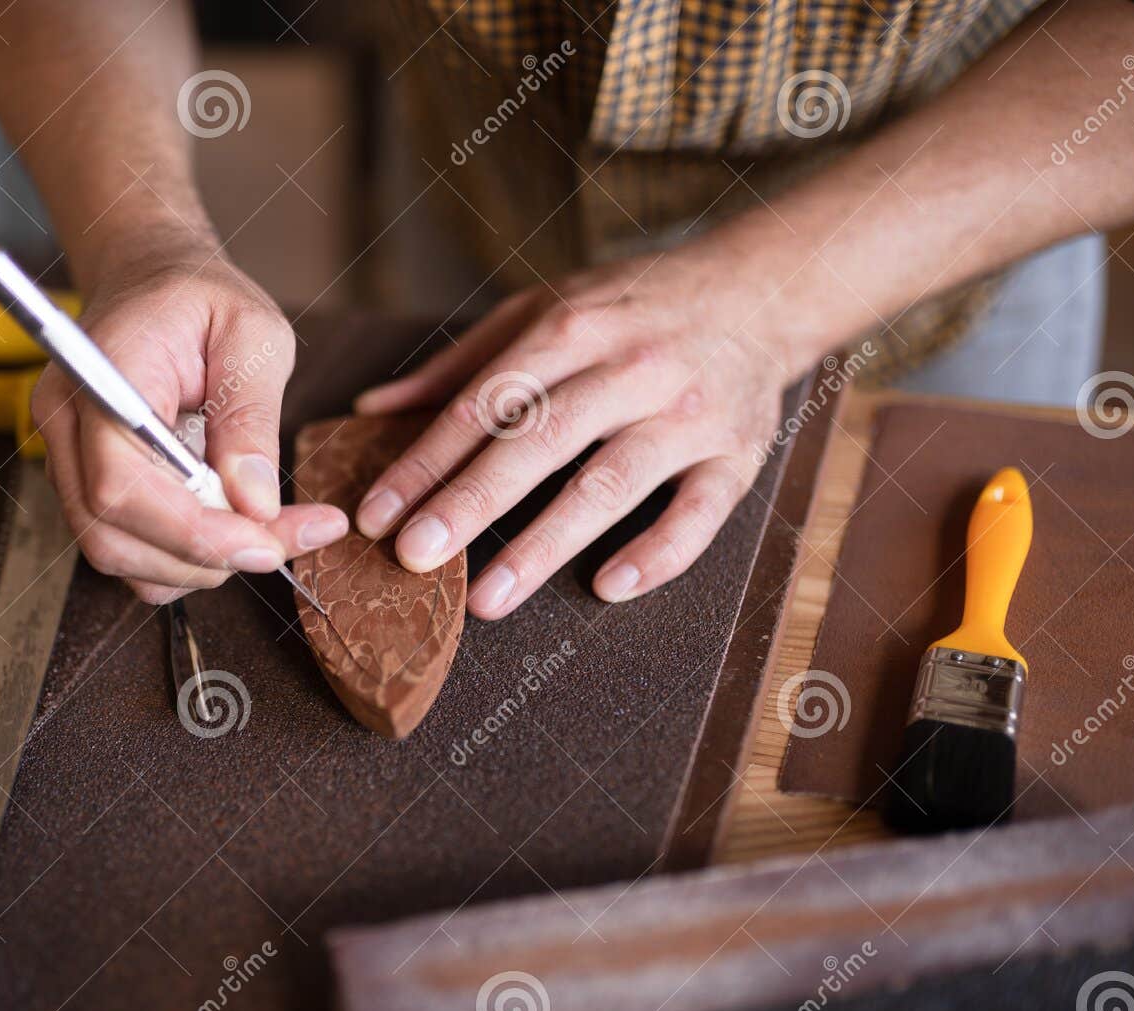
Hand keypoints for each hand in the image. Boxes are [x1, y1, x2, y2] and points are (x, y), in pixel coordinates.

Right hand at [32, 226, 347, 603]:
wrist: (151, 277)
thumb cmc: (201, 296)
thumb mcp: (253, 334)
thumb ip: (252, 416)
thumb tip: (256, 502)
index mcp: (101, 376)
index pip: (122, 486)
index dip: (192, 533)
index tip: (267, 544)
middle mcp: (66, 424)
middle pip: (112, 535)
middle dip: (204, 557)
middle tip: (283, 542)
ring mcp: (66, 458)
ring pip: (116, 553)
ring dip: (195, 564)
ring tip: (263, 531)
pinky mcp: (85, 482)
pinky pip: (124, 546)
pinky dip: (179, 558)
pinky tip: (227, 528)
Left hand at [351, 250, 792, 618]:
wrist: (761, 289)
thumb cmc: (631, 309)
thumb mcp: (543, 308)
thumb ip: (460, 363)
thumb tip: (373, 409)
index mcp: (572, 327)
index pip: (485, 403)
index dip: (426, 461)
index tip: (377, 515)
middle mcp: (630, 367)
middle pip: (539, 441)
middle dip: (471, 502)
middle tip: (415, 558)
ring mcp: (688, 413)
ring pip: (610, 483)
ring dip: (545, 543)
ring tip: (487, 599)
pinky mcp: (739, 454)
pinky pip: (700, 513)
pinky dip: (658, 552)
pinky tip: (608, 588)